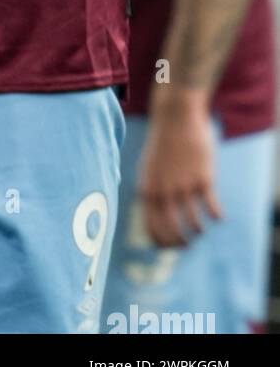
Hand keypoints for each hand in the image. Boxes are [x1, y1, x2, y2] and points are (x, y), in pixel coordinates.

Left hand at [138, 95, 221, 247]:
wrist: (174, 117)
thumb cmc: (161, 144)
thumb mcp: (148, 168)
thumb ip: (150, 190)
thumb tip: (151, 214)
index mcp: (147, 188)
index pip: (151, 226)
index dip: (160, 242)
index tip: (167, 249)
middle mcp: (164, 190)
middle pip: (171, 229)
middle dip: (179, 243)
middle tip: (186, 245)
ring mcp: (183, 184)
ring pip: (192, 222)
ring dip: (197, 231)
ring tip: (199, 231)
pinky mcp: (203, 178)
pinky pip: (211, 207)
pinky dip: (215, 216)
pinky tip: (217, 217)